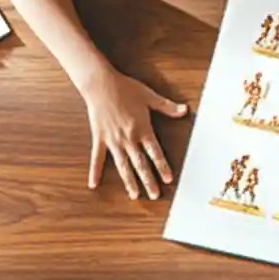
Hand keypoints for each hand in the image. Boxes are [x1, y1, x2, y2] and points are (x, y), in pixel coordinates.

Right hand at [80, 68, 187, 198]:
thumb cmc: (125, 89)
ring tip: (134, 195)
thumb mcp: (150, 96)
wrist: (101, 84)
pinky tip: (93, 184)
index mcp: (142, 129)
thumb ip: (167, 106)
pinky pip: (97, 158)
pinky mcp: (99, 138)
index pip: (155, 152)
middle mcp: (128, 138)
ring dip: (129, 182)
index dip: (162, 167)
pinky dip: (94, 171)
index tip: (168, 180)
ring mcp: (113, 140)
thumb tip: (185, 110)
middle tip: (155, 195)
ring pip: (122, 165)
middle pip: (140, 164)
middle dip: (148, 181)